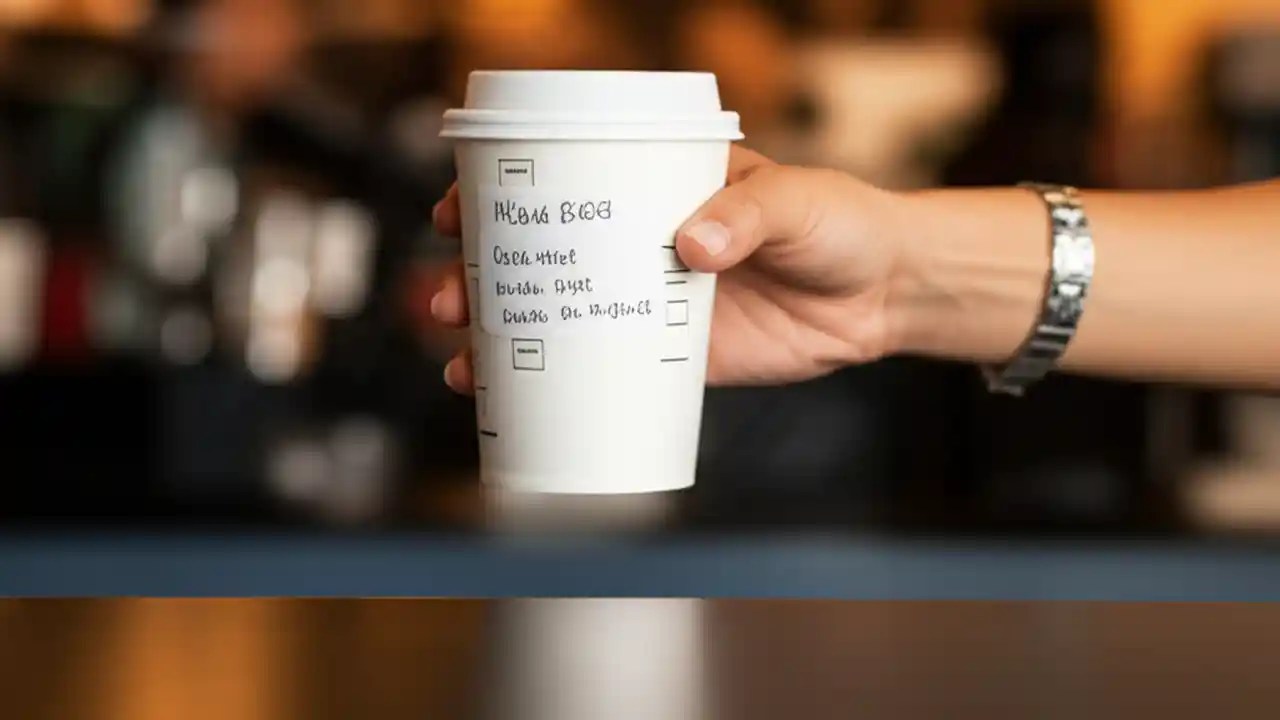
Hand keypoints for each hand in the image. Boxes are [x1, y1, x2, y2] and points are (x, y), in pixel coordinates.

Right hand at [427, 146, 912, 392]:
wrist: (882, 293)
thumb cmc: (840, 223)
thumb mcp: (797, 199)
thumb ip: (748, 213)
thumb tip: (692, 246)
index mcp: (656, 185)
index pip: (564, 181)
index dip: (502, 196)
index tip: (458, 211)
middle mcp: (640, 241)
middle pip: (543, 254)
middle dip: (482, 275)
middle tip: (448, 295)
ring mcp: (651, 301)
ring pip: (561, 315)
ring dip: (503, 336)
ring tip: (462, 360)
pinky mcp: (674, 356)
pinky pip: (606, 370)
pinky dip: (559, 385)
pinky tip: (513, 400)